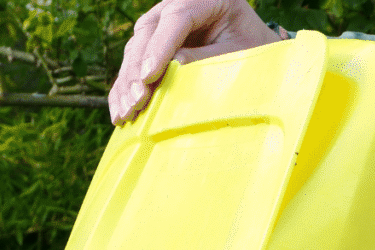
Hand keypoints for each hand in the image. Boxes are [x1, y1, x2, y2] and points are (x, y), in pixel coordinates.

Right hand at [108, 0, 281, 124]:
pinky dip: (125, 86)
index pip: (177, 18)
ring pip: (135, 47)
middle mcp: (176, 4)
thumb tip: (170, 69)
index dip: (160, 48)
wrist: (256, 45)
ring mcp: (161, 21)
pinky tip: (119, 110)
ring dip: (127, 82)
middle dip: (138, 69)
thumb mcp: (240, 52)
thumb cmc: (254, 47)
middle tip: (136, 101)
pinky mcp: (153, 40)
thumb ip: (208, 58)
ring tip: (125, 113)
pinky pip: (134, 61)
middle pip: (149, 33)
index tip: (149, 77)